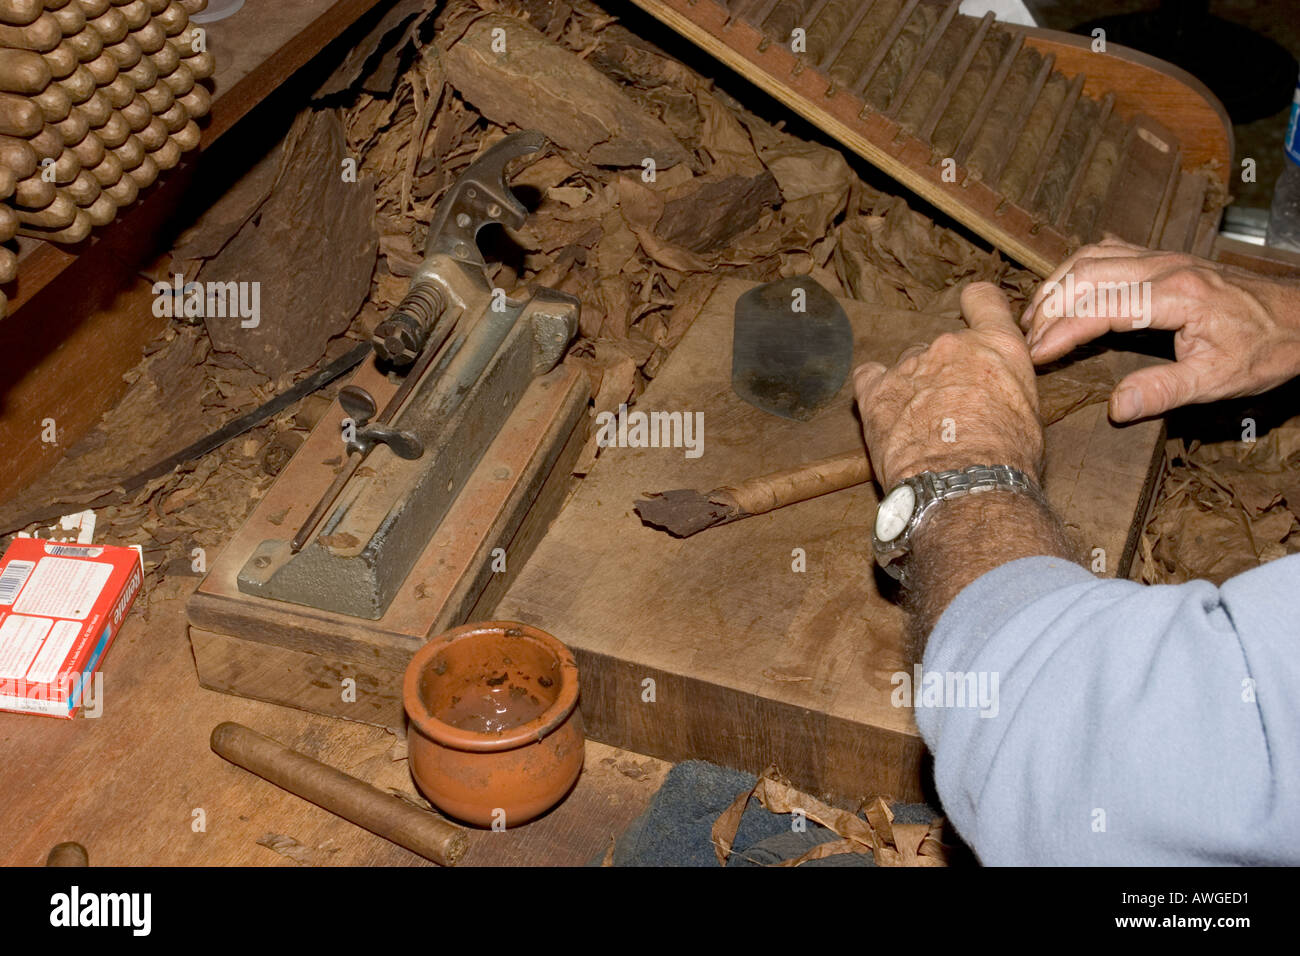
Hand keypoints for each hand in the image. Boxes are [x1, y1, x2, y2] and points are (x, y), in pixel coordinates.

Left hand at [853, 283, 1042, 488]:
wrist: (963, 485)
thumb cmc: (1005, 460)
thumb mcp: (1027, 414)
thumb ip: (1004, 386)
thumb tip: (995, 397)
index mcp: (996, 345)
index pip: (982, 299)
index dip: (976, 307)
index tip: (972, 318)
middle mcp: (951, 345)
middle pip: (943, 346)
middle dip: (945, 371)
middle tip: (951, 411)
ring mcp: (910, 365)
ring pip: (909, 366)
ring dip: (913, 387)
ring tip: (921, 427)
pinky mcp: (876, 390)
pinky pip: (869, 377)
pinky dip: (877, 392)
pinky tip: (886, 415)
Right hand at [1022, 237, 1299, 420]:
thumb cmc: (1264, 348)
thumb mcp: (1219, 380)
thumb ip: (1164, 392)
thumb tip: (1115, 408)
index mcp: (1177, 295)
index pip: (1100, 308)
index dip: (1061, 332)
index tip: (1034, 356)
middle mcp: (1165, 266)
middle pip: (1085, 275)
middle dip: (1047, 308)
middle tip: (1024, 342)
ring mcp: (1163, 256)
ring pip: (1091, 257)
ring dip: (1055, 285)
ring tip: (1032, 318)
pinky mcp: (1163, 256)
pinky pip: (1106, 250)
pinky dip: (1075, 269)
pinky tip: (1063, 289)